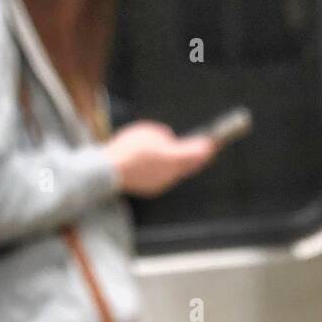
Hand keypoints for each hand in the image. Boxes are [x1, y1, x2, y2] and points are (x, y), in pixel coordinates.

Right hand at [103, 121, 217, 197]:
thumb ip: (163, 136)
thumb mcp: (149, 132)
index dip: (205, 148)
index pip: (196, 153)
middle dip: (196, 157)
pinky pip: (164, 178)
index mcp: (173, 158)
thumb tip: (169, 141)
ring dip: (180, 164)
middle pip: (189, 165)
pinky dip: (165, 170)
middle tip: (203, 149)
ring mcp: (162, 183)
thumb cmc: (128, 148)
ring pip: (176, 172)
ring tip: (184, 155)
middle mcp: (171, 174)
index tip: (212, 143)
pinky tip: (161, 164)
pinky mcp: (152, 189)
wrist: (109, 171)